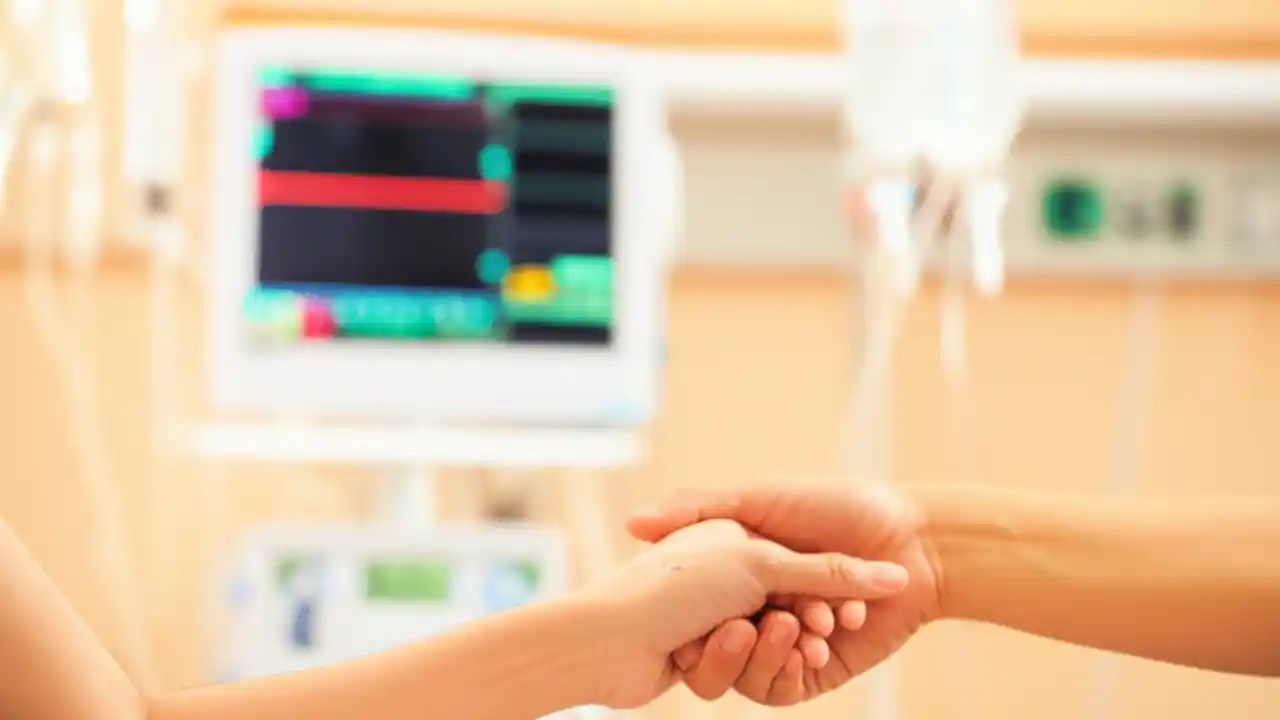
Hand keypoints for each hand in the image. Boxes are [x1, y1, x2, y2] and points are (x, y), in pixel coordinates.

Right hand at [626, 484, 941, 704]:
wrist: (914, 542)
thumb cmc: (839, 508)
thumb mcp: (761, 499)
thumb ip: (698, 508)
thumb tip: (632, 523)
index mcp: (737, 571)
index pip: (693, 603)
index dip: (697, 605)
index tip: (702, 597)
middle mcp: (754, 609)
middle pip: (715, 642)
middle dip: (740, 629)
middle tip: (768, 611)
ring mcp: (783, 642)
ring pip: (746, 668)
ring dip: (774, 648)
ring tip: (808, 621)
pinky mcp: (814, 670)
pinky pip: (783, 687)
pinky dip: (792, 668)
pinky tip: (817, 644)